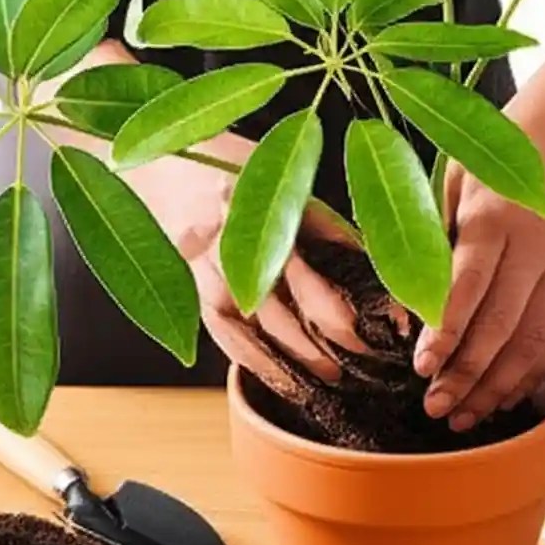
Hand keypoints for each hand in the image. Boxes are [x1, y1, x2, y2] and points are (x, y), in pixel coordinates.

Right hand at [170, 150, 368, 394]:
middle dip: (330, 340)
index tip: (386, 325)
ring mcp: (207, 270)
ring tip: (327, 380)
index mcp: (263, 210)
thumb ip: (322, 224)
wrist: (157, 163)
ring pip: (256, 328)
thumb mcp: (281, 180)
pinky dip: (255, 360)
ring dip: (293, 359)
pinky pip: (225, 334)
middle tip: (363, 363)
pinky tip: (281, 378)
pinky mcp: (191, 289)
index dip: (347, 307)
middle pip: (286, 306)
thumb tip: (370, 264)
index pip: (316, 270)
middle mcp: (232, 244)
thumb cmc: (228, 165)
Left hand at [413, 136, 544, 430]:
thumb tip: (408, 317)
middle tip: (436, 407)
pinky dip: (528, 375)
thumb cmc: (481, 175)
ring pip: (536, 341)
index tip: (422, 369)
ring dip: (498, 387)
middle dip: (468, 374)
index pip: (469, 284)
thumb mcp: (444, 192)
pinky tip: (500, 398)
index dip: (446, 332)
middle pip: (505, 323)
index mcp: (496, 213)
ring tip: (464, 416)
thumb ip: (431, 248)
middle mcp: (542, 239)